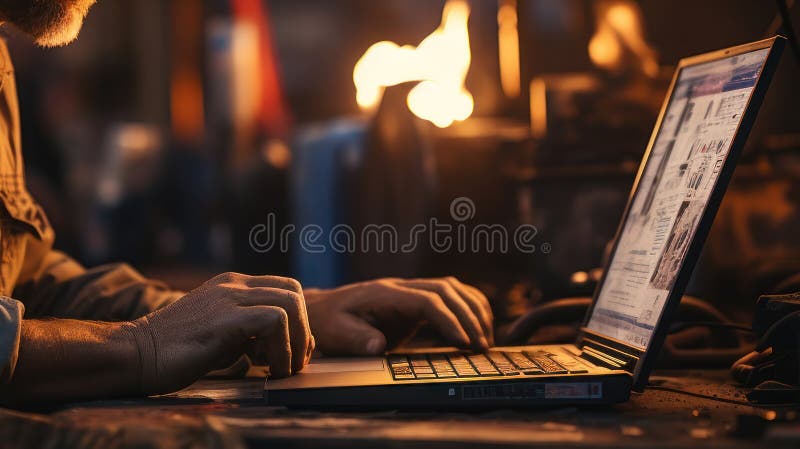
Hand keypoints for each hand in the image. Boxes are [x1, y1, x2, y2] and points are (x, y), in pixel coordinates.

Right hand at [124, 272, 312, 394]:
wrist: (134, 354)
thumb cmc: (175, 353)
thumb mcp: (221, 336)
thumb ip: (250, 335)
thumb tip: (286, 351)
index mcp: (232, 285)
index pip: (285, 289)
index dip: (298, 321)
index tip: (291, 353)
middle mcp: (234, 284)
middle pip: (294, 293)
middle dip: (303, 330)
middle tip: (291, 363)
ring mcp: (229, 296)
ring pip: (291, 304)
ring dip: (295, 342)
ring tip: (280, 370)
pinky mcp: (226, 316)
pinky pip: (275, 321)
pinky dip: (282, 349)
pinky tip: (268, 370)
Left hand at [305, 277, 492, 355]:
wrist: (321, 310)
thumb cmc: (328, 324)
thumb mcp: (335, 334)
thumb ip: (356, 339)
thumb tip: (377, 345)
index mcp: (385, 294)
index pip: (427, 300)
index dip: (449, 319)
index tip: (464, 343)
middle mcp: (401, 287)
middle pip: (446, 290)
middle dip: (469, 317)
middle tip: (482, 346)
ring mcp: (409, 291)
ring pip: (452, 289)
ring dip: (473, 310)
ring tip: (486, 341)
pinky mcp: (414, 302)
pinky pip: (449, 297)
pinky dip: (467, 308)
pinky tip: (477, 329)